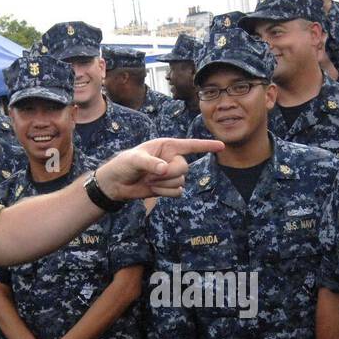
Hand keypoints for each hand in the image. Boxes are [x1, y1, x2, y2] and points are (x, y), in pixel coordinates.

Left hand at [96, 138, 223, 201]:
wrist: (117, 183)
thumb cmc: (123, 164)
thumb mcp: (134, 159)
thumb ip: (150, 163)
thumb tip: (164, 169)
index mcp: (167, 146)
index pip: (190, 145)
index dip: (206, 146)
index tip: (221, 146)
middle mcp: (172, 159)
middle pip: (184, 168)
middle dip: (169, 174)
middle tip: (152, 175)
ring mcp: (171, 174)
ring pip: (181, 181)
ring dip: (164, 185)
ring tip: (149, 181)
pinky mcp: (168, 187)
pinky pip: (177, 192)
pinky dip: (165, 193)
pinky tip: (153, 190)